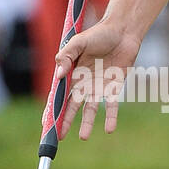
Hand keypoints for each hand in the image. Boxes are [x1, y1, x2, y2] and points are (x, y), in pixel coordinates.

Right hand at [48, 20, 140, 138]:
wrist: (123, 31)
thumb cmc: (99, 33)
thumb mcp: (79, 42)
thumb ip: (67, 56)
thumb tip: (59, 76)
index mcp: (71, 73)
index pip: (58, 95)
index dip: (52, 109)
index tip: (46, 123)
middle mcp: (83, 83)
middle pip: (71, 106)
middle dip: (64, 121)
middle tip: (59, 136)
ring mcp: (98, 87)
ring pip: (90, 109)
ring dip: (86, 123)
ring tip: (83, 137)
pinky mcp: (113, 87)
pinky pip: (111, 105)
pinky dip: (110, 117)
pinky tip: (109, 129)